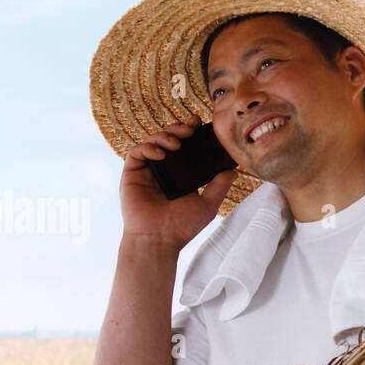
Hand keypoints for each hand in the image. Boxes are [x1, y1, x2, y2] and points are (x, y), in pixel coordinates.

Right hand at [119, 118, 237, 251]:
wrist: (159, 240)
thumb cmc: (181, 226)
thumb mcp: (207, 204)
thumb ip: (219, 186)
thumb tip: (233, 171)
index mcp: (179, 173)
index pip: (184, 147)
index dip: (189, 133)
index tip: (199, 124)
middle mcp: (162, 169)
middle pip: (167, 139)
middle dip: (178, 130)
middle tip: (189, 129)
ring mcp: (146, 170)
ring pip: (152, 141)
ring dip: (164, 136)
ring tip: (177, 143)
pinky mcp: (131, 173)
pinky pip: (137, 151)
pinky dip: (148, 147)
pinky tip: (161, 153)